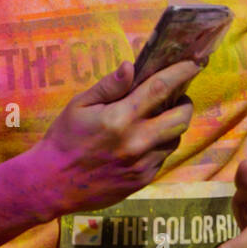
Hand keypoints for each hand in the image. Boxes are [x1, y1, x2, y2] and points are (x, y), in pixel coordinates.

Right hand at [27, 59, 200, 216]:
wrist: (52, 184)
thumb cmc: (64, 138)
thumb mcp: (79, 105)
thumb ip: (108, 86)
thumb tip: (130, 66)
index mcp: (120, 118)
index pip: (161, 89)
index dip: (181, 73)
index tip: (193, 63)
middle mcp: (137, 142)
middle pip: (181, 118)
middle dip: (184, 103)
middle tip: (175, 97)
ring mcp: (143, 164)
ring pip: (174, 139)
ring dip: (170, 125)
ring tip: (154, 119)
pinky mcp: (143, 180)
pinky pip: (162, 157)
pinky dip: (159, 145)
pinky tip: (141, 142)